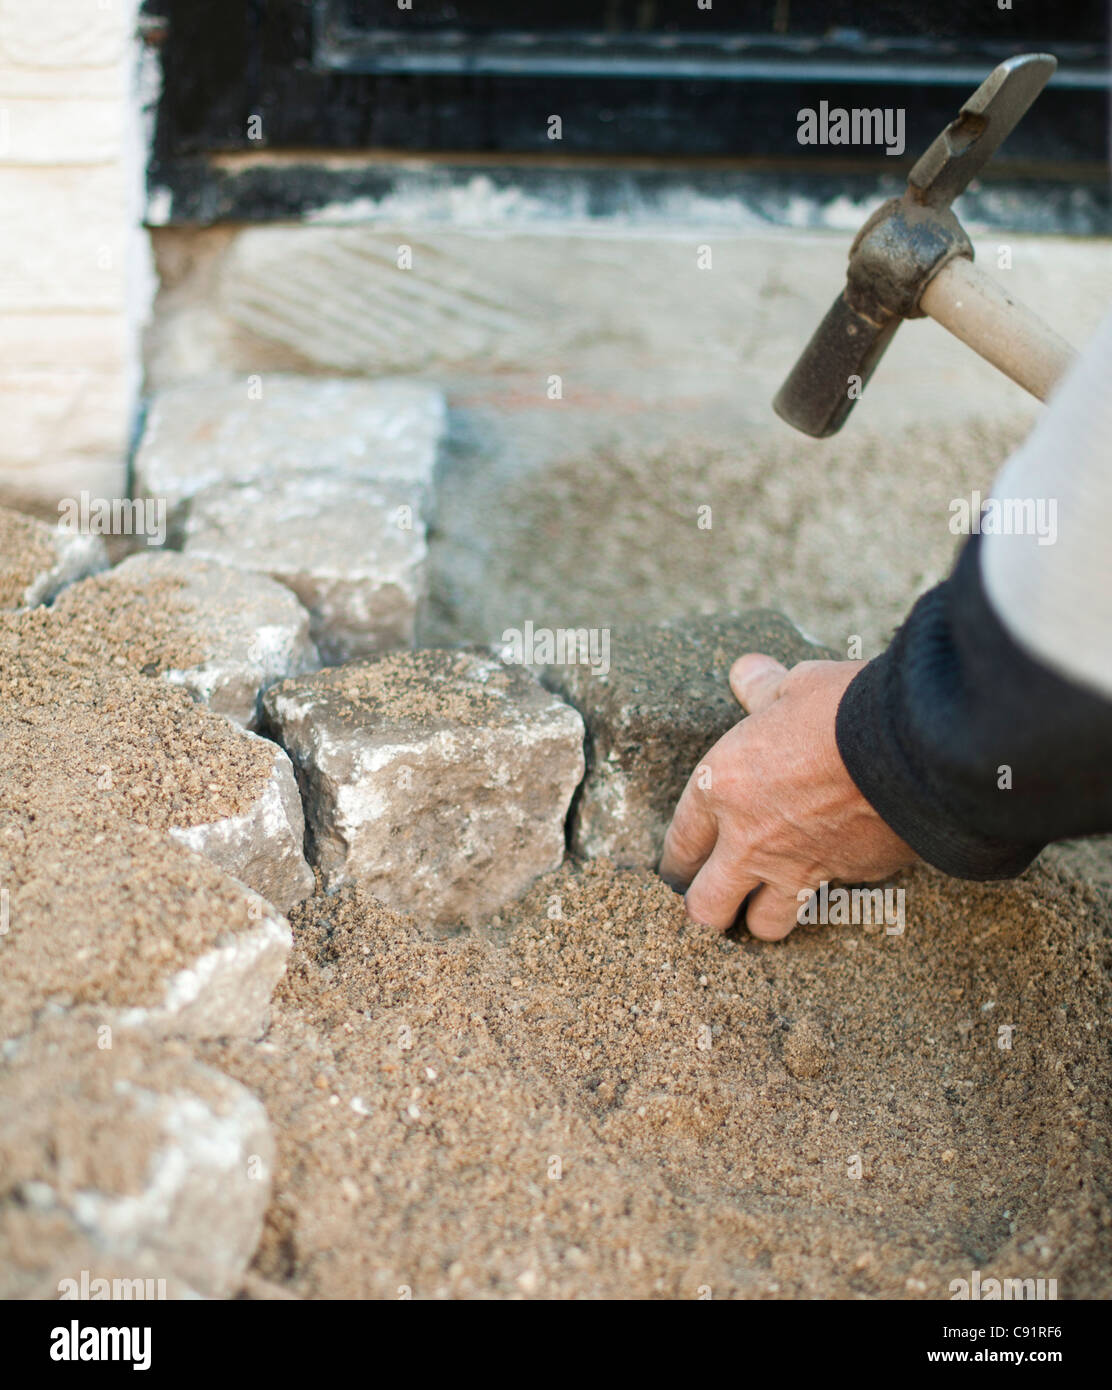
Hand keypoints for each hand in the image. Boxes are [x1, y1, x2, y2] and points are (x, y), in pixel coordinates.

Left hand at [659, 654, 916, 940]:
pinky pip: (825, 901)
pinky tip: (831, 875)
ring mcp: (797, 867)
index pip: (679, 846)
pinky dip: (824, 895)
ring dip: (761, 917)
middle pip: (706, 907)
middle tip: (715, 899)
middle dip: (705, 909)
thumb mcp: (795, 685)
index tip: (678, 869)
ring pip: (763, 924)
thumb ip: (762, 688)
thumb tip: (746, 673)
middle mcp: (749, 840)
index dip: (676, 862)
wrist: (915, 748)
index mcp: (721, 788)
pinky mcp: (846, 878)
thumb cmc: (844, 709)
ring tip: (766, 904)